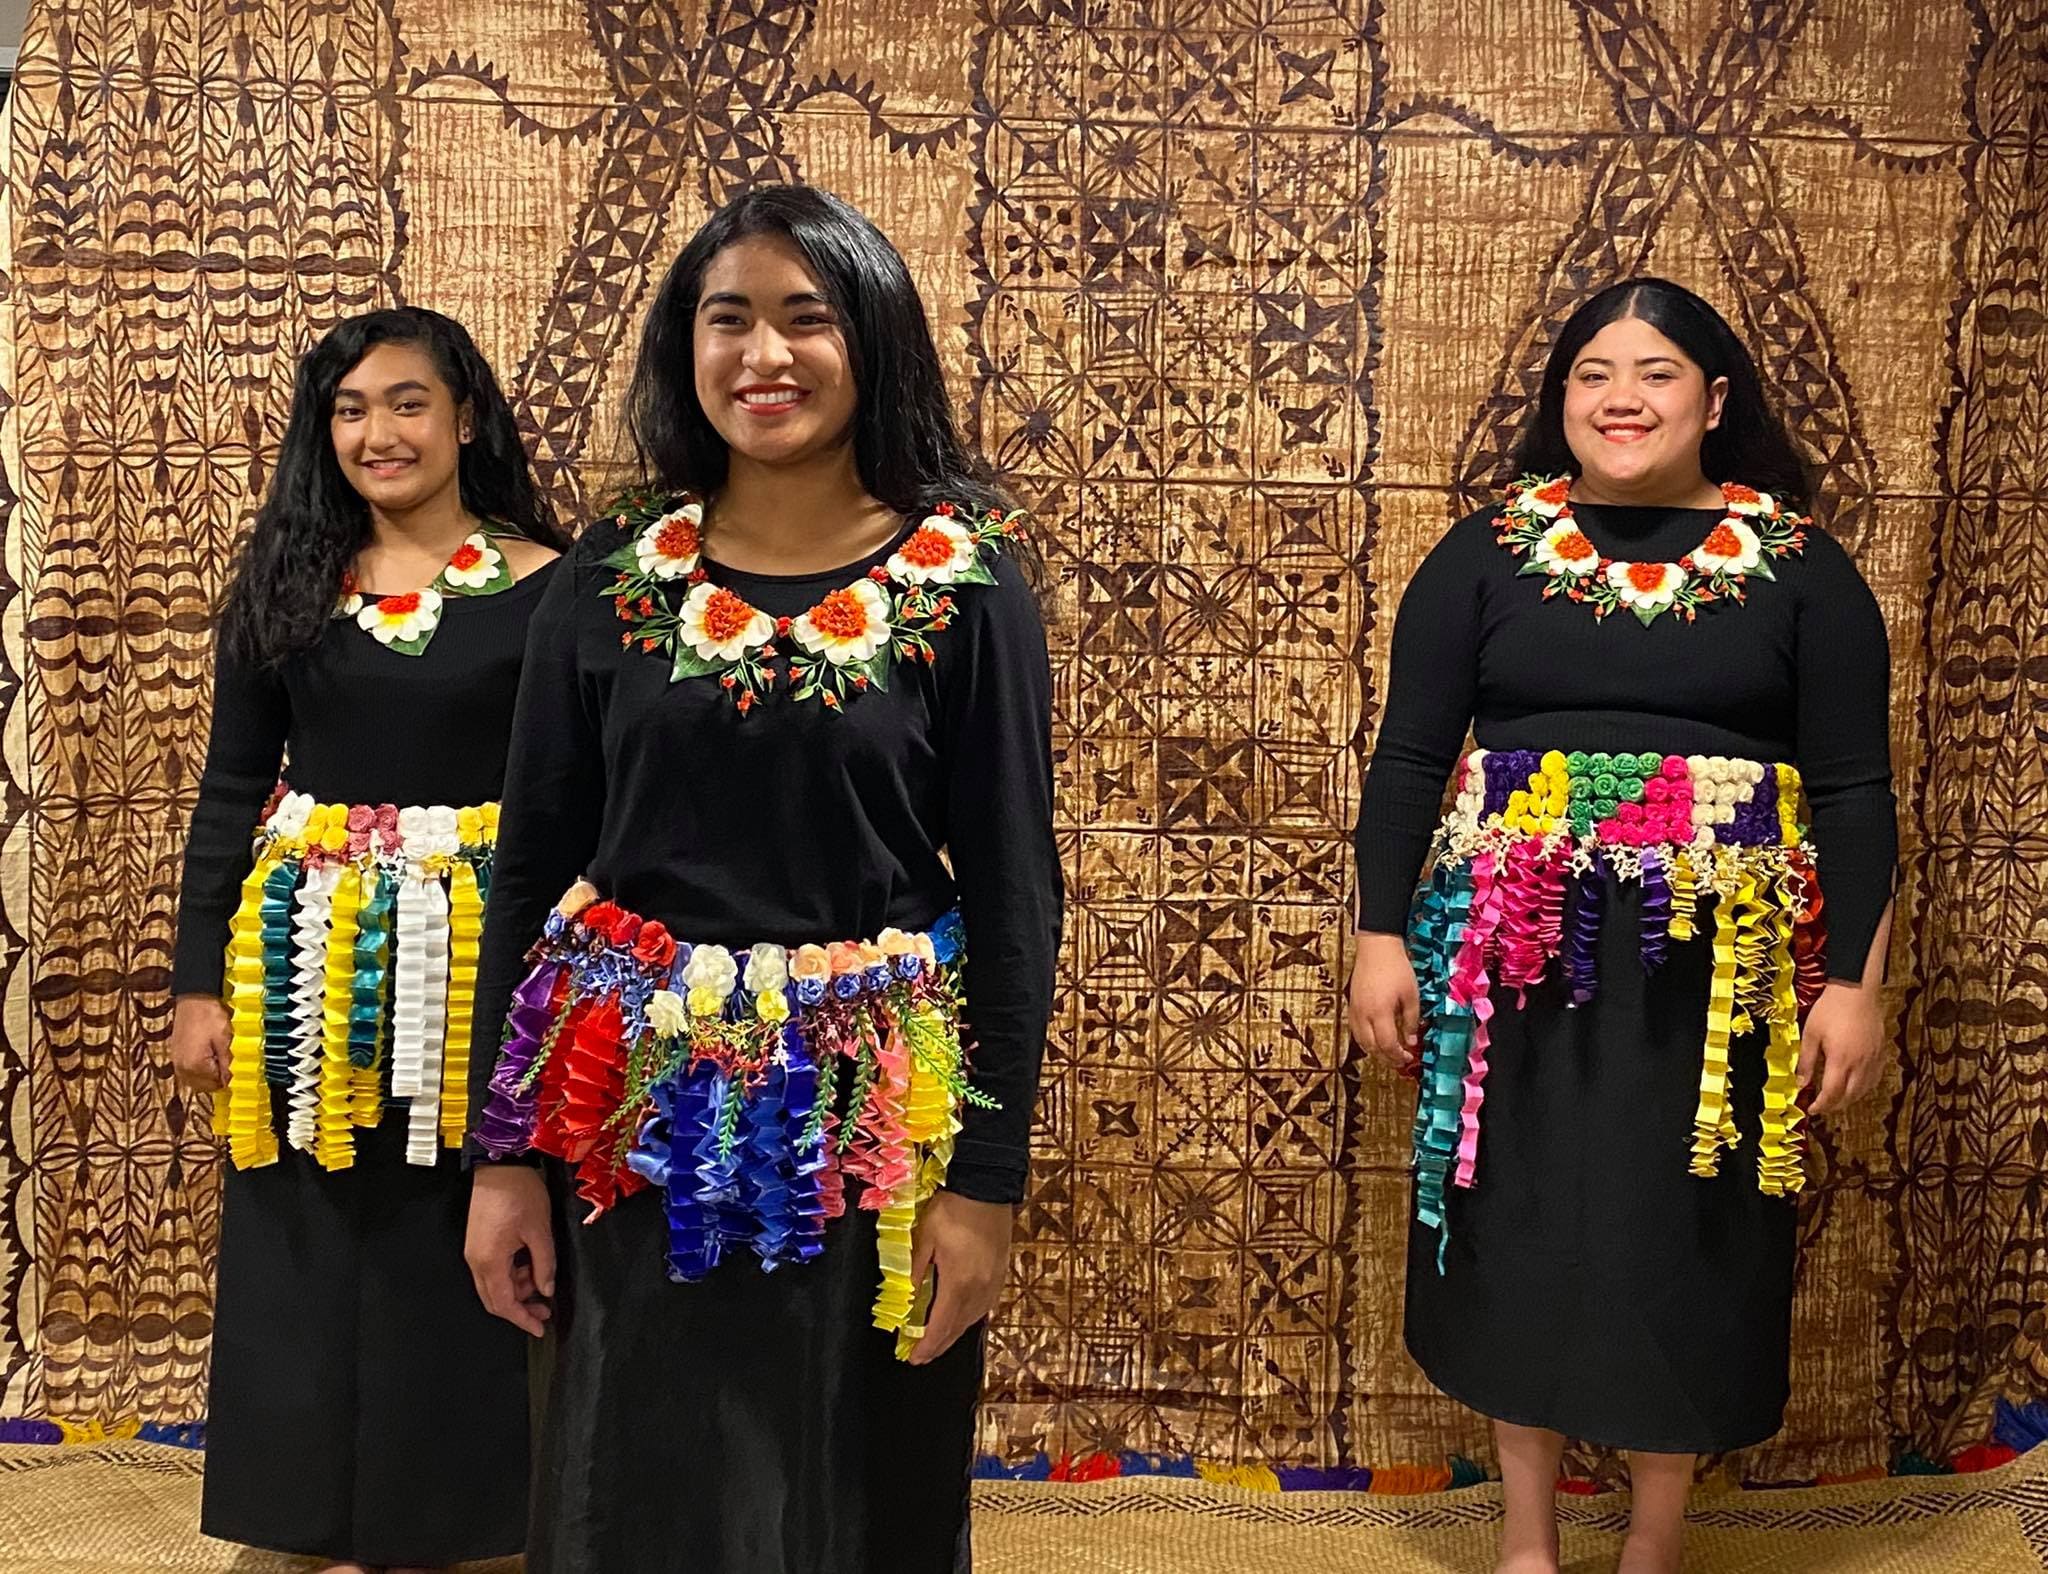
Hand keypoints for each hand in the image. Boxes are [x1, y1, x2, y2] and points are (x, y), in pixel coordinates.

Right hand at [169, 995, 230, 1091]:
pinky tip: (208, 1055)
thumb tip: (231, 1081)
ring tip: (218, 1057)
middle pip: (205, 1087)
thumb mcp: (225, 1039)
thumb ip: (227, 1063)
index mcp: (194, 1066)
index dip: (229, 1077)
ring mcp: (176, 1062)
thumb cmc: (210, 1016)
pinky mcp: (175, 1055)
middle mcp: (181, 1068)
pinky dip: (199, 1069)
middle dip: (218, 1078)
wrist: (193, 998)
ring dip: (208, 1075)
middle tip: (228, 1060)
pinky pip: (188, 1072)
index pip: (217, 1085)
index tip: (236, 1065)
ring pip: (196, 1081)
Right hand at [465, 1163, 555, 1336]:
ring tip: (541, 1281)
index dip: (522, 1320)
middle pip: (495, 1299)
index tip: (539, 1329)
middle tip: (544, 1310)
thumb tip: (546, 1290)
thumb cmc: (520, 1193)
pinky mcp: (478, 1242)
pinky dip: (511, 1275)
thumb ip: (543, 1264)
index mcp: (490, 1261)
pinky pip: (492, 1270)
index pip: (504, 1304)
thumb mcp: (539, 1229)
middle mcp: (476, 1261)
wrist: (498, 1164)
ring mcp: (474, 1251)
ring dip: (517, 1289)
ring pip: (493, 1285)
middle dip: (520, 1309)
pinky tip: (529, 1266)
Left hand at [904, 1191, 1013, 1365]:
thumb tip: (905, 1300)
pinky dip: (969, 1317)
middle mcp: (980, 1289)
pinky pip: (984, 1305)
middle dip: (939, 1345)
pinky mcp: (1000, 1271)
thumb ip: (915, 1272)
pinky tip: (962, 1315)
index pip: (941, 1326)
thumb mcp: (924, 1238)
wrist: (986, 1186)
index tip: (914, 1358)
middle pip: (958, 1328)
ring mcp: (993, 1281)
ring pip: (973, 1318)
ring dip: (955, 1333)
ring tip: (939, 1340)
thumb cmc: (952, 1210)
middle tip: (922, 1356)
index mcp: (959, 1283)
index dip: (927, 1346)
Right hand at [1348, 932, 1420, 1070]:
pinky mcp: (1351, 1005)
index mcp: (1380, 1012)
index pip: (1387, 1044)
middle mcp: (1364, 1015)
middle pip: (1372, 1047)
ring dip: (1375, 1051)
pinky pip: (1355, 1031)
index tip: (1409, 1058)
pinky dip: (1365, 1041)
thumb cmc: (1397, 969)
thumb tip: (1411, 1040)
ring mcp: (1355, 1010)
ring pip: (1361, 1041)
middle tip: (1400, 1060)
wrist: (1376, 948)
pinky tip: (1375, 1039)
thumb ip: (1411, 1020)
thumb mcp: (1411, 995)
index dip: (1398, 1055)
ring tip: (1389, 1053)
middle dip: (1387, 1058)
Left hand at [1797, 980, 1889, 1117]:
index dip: (1821, 1105)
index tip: (1812, 1109)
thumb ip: (1806, 1061)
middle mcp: (1860, 1064)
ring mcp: (1874, 1059)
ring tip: (1836, 1099)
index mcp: (1841, 1060)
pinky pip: (1875, 1078)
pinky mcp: (1881, 1052)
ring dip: (1849, 1098)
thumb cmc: (1830, 1009)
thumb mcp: (1810, 1034)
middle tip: (1822, 1106)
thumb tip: (1800, 1083)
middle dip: (1834, 1105)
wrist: (1856, 990)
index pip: (1832, 1094)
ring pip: (1864, 1089)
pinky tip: (1855, 1085)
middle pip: (1850, 1096)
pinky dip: (1864, 1087)